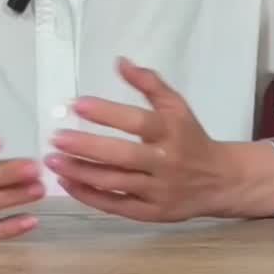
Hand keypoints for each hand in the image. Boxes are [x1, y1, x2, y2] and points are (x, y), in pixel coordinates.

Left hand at [43, 56, 231, 221]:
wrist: (219, 181)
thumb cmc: (190, 137)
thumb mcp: (176, 105)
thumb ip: (149, 83)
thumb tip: (119, 61)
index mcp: (171, 131)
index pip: (137, 121)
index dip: (107, 113)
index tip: (77, 104)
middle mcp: (165, 162)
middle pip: (122, 156)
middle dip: (86, 147)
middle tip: (56, 138)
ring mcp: (157, 191)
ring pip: (115, 183)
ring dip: (81, 173)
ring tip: (54, 161)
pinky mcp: (151, 213)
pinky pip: (116, 206)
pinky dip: (90, 196)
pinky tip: (68, 183)